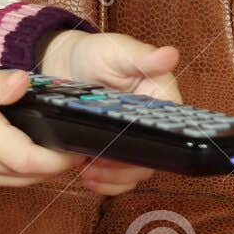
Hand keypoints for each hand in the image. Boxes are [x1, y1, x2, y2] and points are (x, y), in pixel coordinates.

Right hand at [0, 65, 88, 189]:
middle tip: (77, 141)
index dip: (60, 158)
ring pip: (21, 181)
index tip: (79, 144)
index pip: (29, 160)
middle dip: (58, 163)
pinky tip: (28, 150)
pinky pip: (5, 181)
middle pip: (32, 175)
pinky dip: (22, 169)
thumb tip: (25, 82)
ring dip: (42, 168)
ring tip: (57, 145)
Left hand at [36, 29, 181, 195]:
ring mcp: (130, 138)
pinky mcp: (111, 148)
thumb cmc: (95, 53)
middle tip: (97, 164)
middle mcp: (149, 124)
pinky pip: (117, 175)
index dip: (150, 146)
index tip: (123, 148)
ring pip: (134, 171)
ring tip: (88, 174)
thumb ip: (142, 57)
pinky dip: (105, 181)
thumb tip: (170, 55)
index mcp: (160, 101)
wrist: (63, 62)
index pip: (168, 132)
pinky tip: (87, 177)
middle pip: (151, 157)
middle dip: (125, 168)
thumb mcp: (117, 51)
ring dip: (113, 178)